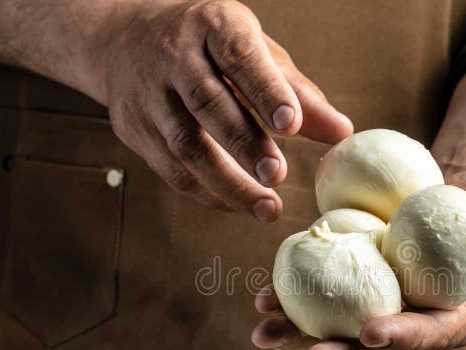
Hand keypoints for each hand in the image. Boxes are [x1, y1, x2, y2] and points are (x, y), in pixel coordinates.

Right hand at [92, 0, 352, 218]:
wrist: (123, 40)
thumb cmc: (209, 48)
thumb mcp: (255, 53)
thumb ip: (298, 94)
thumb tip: (342, 133)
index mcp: (212, 26)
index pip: (239, 56)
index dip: (266, 91)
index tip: (291, 124)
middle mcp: (174, 56)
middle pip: (207, 103)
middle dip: (244, 143)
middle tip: (278, 175)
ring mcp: (148, 93)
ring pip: (185, 143)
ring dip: (228, 182)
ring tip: (267, 207)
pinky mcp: (134, 128)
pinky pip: (171, 168)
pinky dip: (207, 192)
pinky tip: (239, 204)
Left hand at [250, 172, 465, 349]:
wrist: (458, 197)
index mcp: (458, 314)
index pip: (434, 335)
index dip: (405, 338)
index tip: (374, 332)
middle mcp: (417, 322)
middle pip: (379, 349)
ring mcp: (385, 309)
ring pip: (342, 332)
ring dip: (303, 336)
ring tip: (266, 331)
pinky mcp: (359, 291)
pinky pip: (324, 301)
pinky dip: (293, 302)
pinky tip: (262, 299)